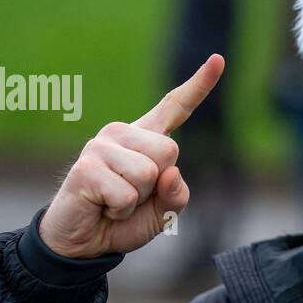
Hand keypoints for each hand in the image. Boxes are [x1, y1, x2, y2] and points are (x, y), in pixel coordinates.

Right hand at [39, 55, 224, 258]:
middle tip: (131, 197)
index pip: (176, 107)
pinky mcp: (86, 166)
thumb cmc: (123, 221)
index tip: (219, 59)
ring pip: (148, 173)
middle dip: (158, 184)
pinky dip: (120, 211)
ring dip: (136, 201)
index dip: (199, 85)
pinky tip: (102, 207)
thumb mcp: (164, 211)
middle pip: (169, 151)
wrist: (84, 243)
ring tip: (115, 203)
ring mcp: (101, 146)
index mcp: (145, 139)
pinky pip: (126, 194)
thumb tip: (171, 174)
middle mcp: (122, 133)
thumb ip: (177, 193)